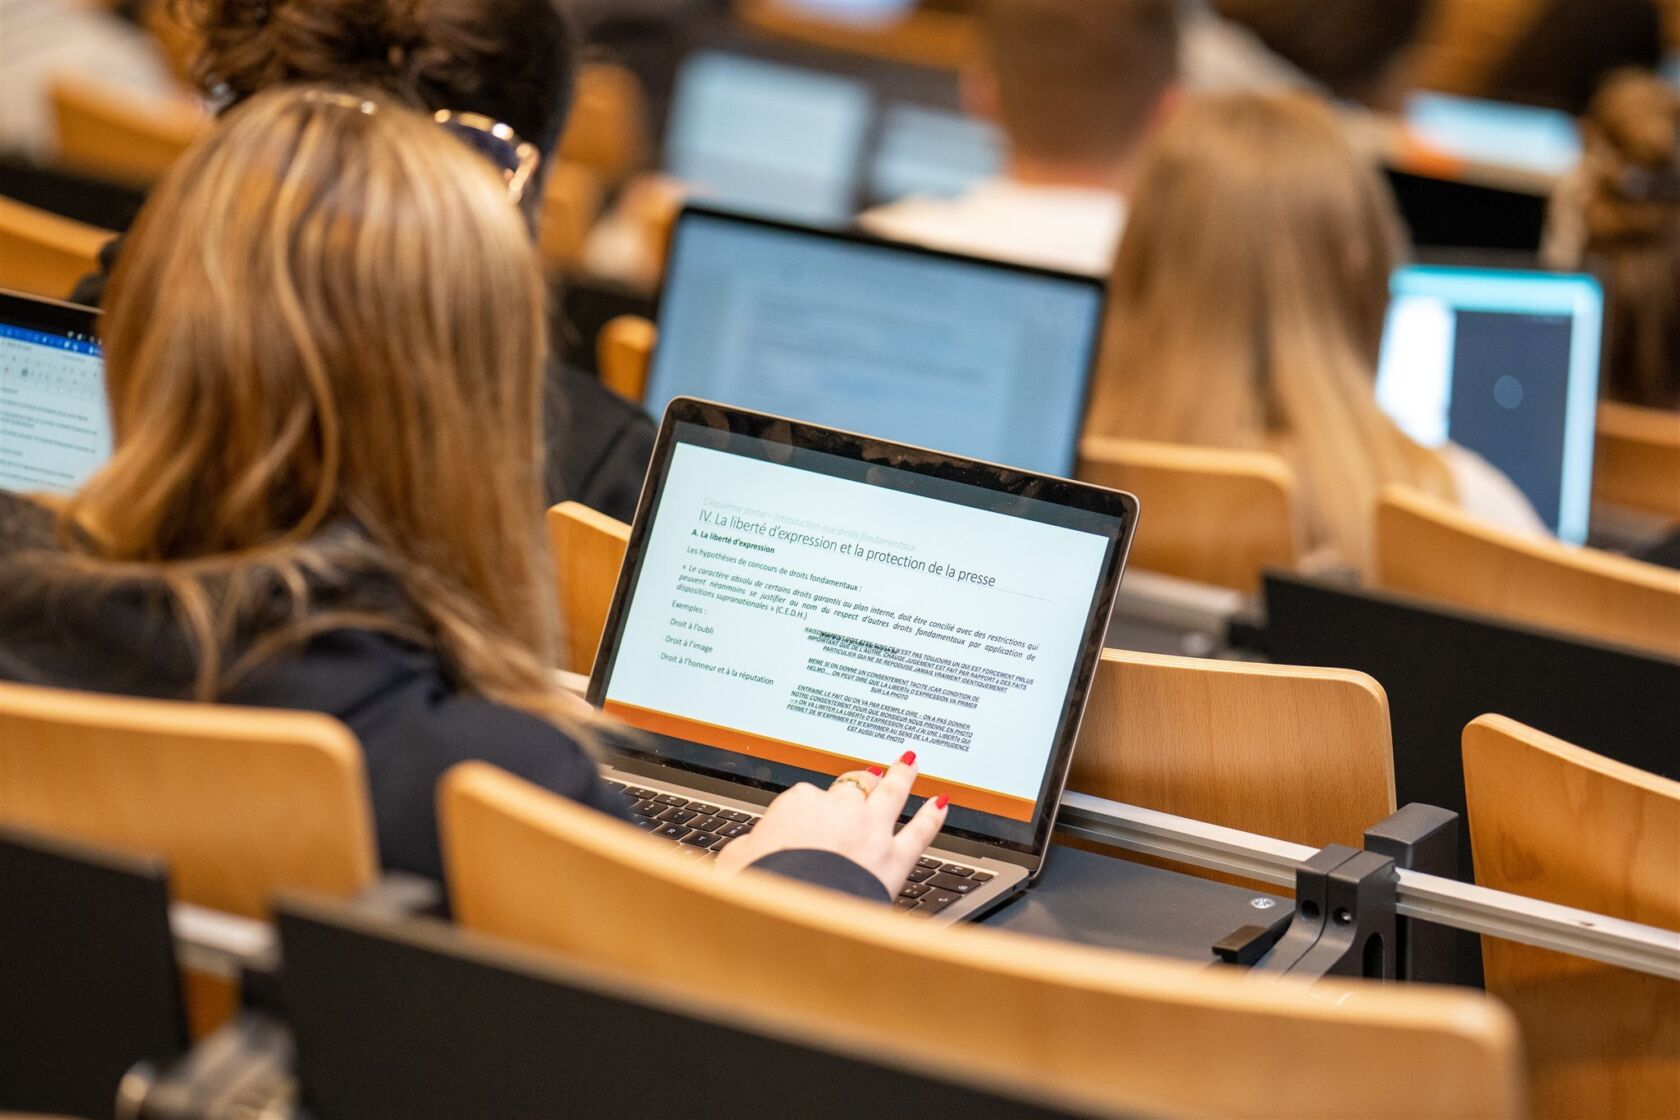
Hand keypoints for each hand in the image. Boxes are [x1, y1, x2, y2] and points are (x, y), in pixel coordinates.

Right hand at [714, 752, 948, 895]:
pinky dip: (933, 816)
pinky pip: (921, 831)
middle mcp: (839, 811)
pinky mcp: (896, 858)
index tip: (805, 820)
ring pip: (891, 794)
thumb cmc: (764, 888)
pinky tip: (942, 803)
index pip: (806, 798)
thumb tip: (745, 849)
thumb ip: (748, 847)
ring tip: (909, 763)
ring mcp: (871, 831)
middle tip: (867, 775)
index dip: (807, 810)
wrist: (796, 919)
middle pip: (851, 790)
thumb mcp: (736, 862)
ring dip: (901, 776)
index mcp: (799, 804)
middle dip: (858, 784)